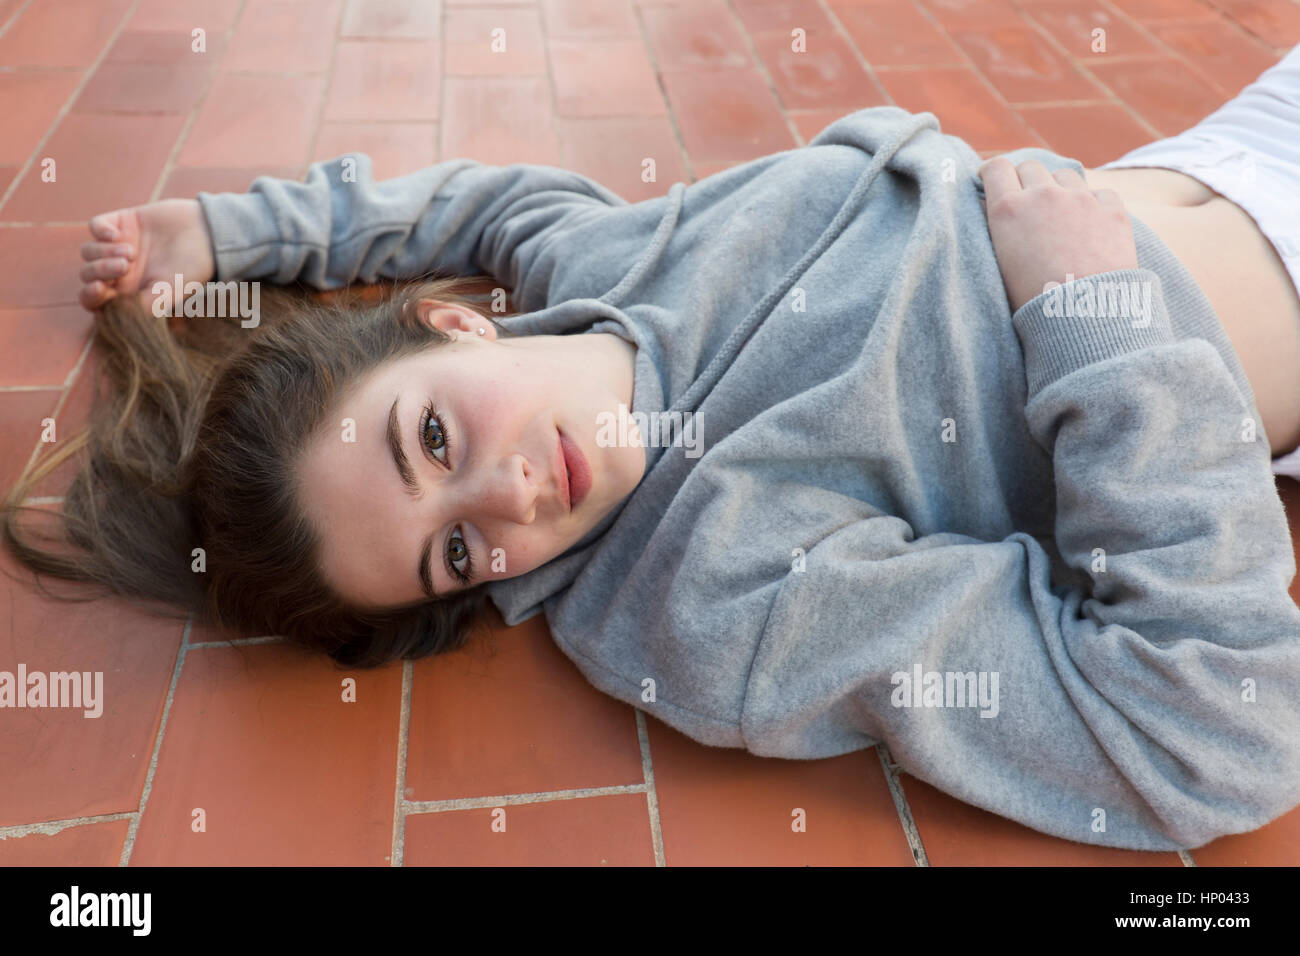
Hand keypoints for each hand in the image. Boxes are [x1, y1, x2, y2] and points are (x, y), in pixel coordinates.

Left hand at [80, 198, 215, 311]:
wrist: (207, 234)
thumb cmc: (192, 268)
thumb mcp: (170, 292)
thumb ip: (145, 305)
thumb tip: (122, 317)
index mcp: (128, 291)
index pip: (94, 298)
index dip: (90, 296)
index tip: (99, 289)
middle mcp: (119, 270)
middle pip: (88, 274)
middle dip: (100, 271)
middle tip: (125, 266)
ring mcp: (118, 245)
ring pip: (89, 251)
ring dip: (103, 252)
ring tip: (130, 251)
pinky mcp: (122, 223)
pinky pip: (95, 226)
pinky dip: (100, 231)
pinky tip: (117, 236)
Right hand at [978, 158, 1137, 312]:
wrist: (1085, 315)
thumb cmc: (1033, 301)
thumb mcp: (1000, 264)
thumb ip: (998, 230)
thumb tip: (995, 211)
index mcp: (1009, 209)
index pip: (995, 168)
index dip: (991, 172)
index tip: (991, 181)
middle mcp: (1044, 195)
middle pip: (1030, 166)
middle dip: (1024, 179)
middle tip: (1025, 201)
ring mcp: (1081, 199)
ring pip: (1065, 175)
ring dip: (1058, 188)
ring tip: (1059, 215)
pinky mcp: (1112, 210)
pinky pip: (1100, 194)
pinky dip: (1093, 204)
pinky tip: (1090, 225)